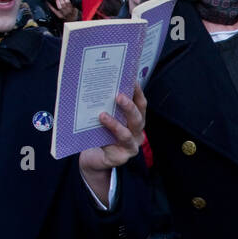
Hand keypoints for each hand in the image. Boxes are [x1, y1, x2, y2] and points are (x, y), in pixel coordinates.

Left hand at [50, 0, 78, 21]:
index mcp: (72, 10)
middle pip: (63, 4)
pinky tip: (48, 3)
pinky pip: (54, 10)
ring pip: (60, 7)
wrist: (71, 22)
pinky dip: (51, 6)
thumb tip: (69, 0)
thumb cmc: (73, 15)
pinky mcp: (59, 15)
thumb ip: (73, 6)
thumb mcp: (75, 10)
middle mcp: (67, 12)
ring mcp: (62, 14)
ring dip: (58, 2)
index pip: (68, 3)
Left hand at [79, 84, 146, 204]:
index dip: (138, 92)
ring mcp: (131, 146)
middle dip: (129, 106)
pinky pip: (115, 147)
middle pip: (137, 118)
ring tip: (103, 115)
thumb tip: (100, 87)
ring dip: (115, 124)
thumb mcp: (108, 119)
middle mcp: (137, 133)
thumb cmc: (103, 135)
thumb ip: (109, 108)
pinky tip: (98, 130)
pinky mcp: (121, 157)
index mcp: (136, 121)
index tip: (131, 79)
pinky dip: (107, 137)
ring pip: (127, 134)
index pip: (141, 105)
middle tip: (118, 96)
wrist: (97, 159)